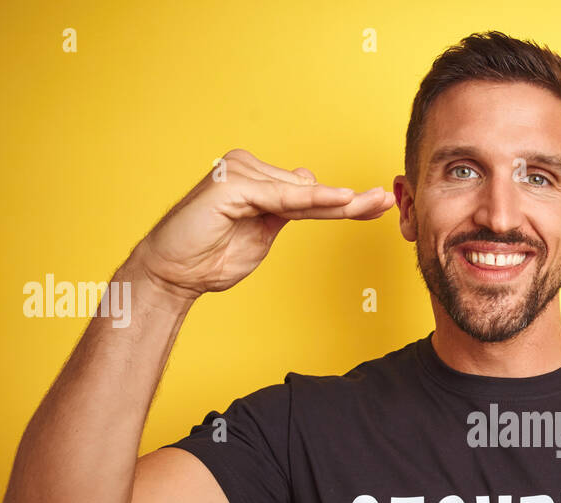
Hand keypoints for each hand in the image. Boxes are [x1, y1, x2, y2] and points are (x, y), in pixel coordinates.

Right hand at [129, 148, 394, 300]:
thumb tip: (310, 187)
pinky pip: (278, 194)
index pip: (310, 193)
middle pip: (310, 190)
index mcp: (259, 184)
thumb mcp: (262, 236)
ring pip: (299, 191)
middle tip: (387, 200)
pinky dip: (307, 198)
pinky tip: (337, 199)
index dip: (346, 201)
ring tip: (364, 205)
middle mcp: (249, 171)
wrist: (173, 274)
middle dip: (349, 201)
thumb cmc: (211, 259)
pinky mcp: (231, 184)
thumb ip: (286, 215)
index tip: (380, 204)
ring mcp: (239, 173)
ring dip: (331, 203)